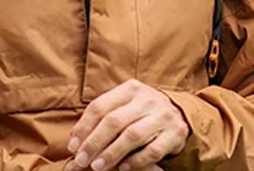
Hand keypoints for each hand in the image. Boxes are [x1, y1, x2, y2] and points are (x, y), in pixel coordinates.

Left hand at [65, 80, 188, 170]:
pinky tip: (124, 167)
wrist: (180, 113)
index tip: (73, 146)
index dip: (84, 127)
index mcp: (130, 89)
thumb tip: (75, 141)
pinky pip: (153, 150)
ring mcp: (163, 116)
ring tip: (97, 166)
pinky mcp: (175, 133)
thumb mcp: (124, 105)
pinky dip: (137, 160)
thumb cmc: (142, 112)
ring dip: (112, 153)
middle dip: (94, 142)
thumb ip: (101, 119)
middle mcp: (147, 99)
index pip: (100, 106)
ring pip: (132, 135)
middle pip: (114, 121)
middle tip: (81, 160)